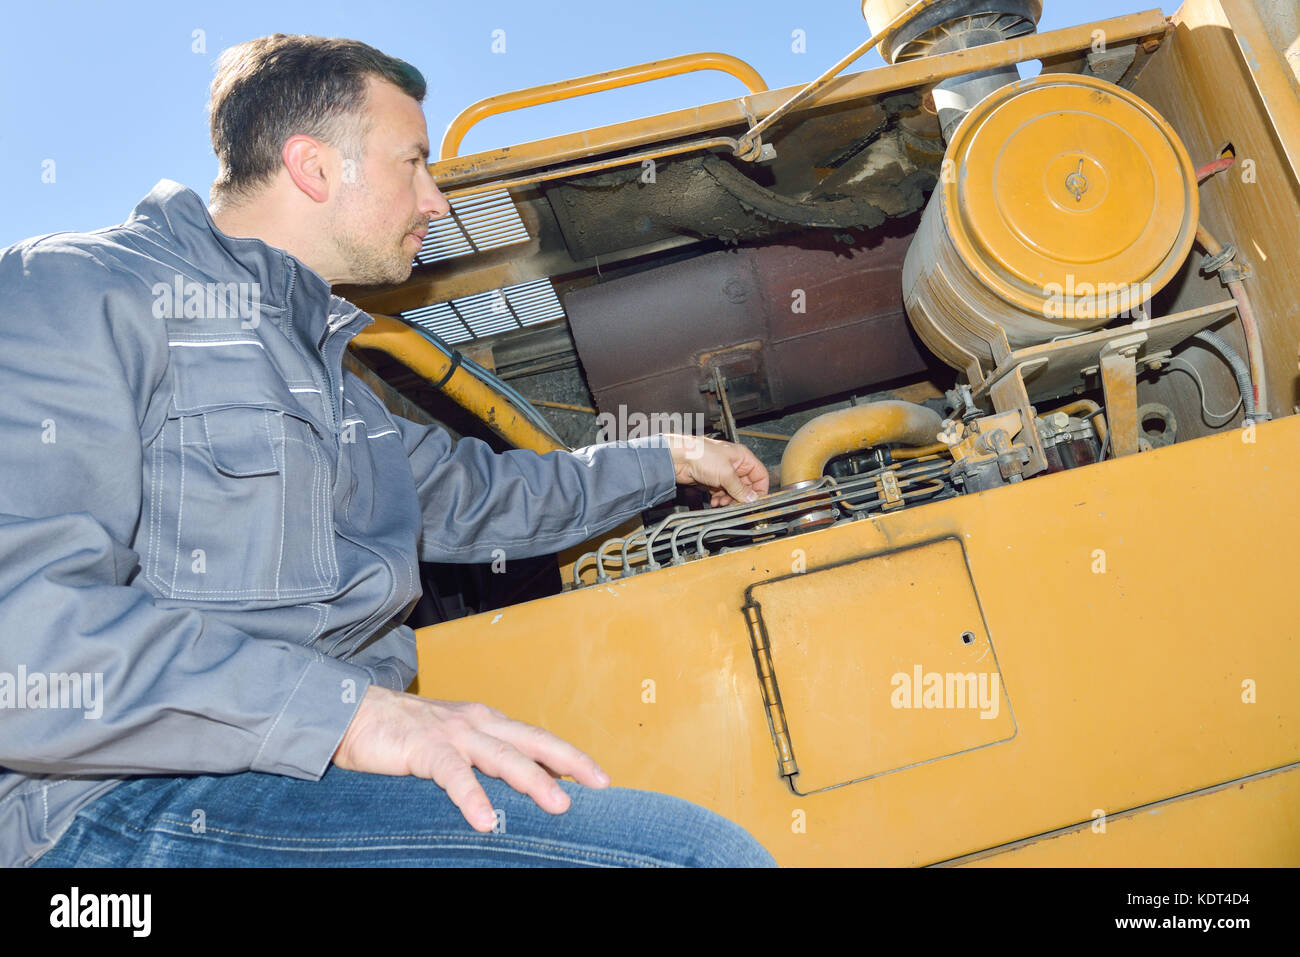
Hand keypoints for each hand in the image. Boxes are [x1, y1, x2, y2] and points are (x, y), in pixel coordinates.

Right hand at [333, 686, 610, 831]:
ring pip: (502, 756)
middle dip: (569, 762)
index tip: (599, 777)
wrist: (353, 715)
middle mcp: (476, 723)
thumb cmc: (403, 735)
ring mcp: (452, 734)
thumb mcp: (451, 745)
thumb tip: (515, 786)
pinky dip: (471, 797)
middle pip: (532, 742)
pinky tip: (484, 820)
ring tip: (559, 805)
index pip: (536, 738)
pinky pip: (453, 774)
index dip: (568, 756)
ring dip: (532, 781)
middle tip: (601, 784)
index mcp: (485, 722)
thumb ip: (481, 760)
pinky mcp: (424, 748)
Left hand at [660, 433, 769, 506]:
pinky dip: (719, 499)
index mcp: (743, 457)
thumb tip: (752, 498)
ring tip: (722, 503)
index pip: (760, 475)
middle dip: (741, 497)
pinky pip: (722, 492)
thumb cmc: (700, 454)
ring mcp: (723, 472)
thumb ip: (740, 488)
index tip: (755, 502)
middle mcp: (735, 464)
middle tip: (735, 504)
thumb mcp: (725, 474)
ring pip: (734, 491)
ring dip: (729, 500)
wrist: (678, 458)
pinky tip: (714, 502)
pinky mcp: (713, 479)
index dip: (759, 490)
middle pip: (746, 486)